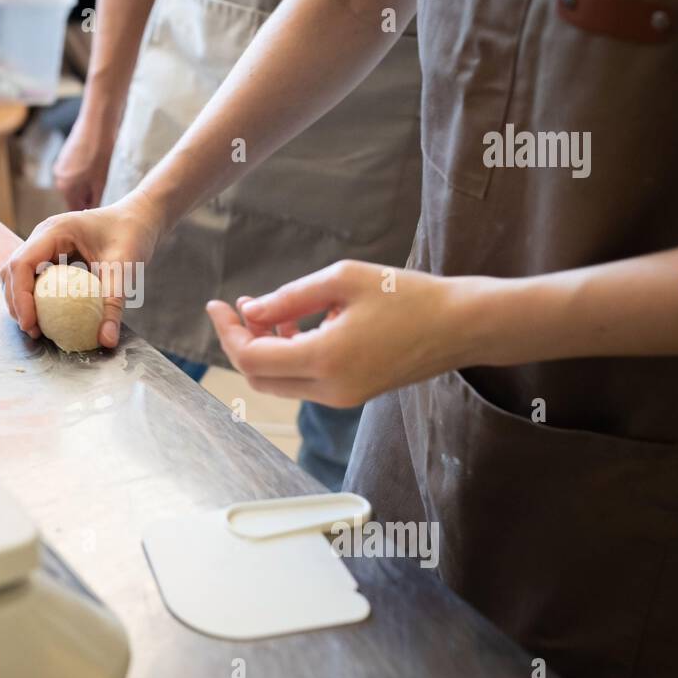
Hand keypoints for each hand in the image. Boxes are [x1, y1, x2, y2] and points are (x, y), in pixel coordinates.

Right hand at [1, 190, 164, 347]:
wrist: (139, 218)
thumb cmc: (132, 235)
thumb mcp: (125, 269)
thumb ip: (113, 304)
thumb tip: (106, 341)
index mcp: (55, 231)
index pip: (22, 264)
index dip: (20, 297)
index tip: (31, 324)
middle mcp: (43, 235)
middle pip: (11, 270)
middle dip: (16, 303)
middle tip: (33, 331)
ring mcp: (44, 244)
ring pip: (16, 274)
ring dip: (20, 301)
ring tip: (36, 328)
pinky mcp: (51, 254)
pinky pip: (32, 276)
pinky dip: (33, 297)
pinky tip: (47, 317)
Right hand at [53, 116, 114, 210]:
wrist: (96, 124)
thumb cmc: (100, 153)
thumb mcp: (101, 182)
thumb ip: (94, 199)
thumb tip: (92, 210)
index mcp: (65, 188)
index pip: (74, 208)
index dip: (87, 209)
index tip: (99, 210)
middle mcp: (58, 179)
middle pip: (73, 196)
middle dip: (86, 196)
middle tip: (102, 193)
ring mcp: (60, 166)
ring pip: (73, 184)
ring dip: (85, 185)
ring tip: (100, 178)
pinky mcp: (64, 156)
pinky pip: (73, 172)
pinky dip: (82, 173)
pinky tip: (95, 166)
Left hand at [206, 261, 482, 406]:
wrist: (461, 326)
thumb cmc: (407, 296)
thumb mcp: (342, 281)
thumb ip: (289, 298)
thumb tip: (250, 310)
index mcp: (325, 359)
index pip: (252, 357)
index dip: (228, 331)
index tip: (217, 305)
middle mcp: (329, 388)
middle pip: (259, 376)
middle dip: (241, 342)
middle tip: (240, 308)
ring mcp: (341, 397)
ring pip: (278, 383)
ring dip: (264, 350)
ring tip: (267, 310)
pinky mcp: (351, 395)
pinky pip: (302, 382)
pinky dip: (287, 357)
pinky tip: (294, 325)